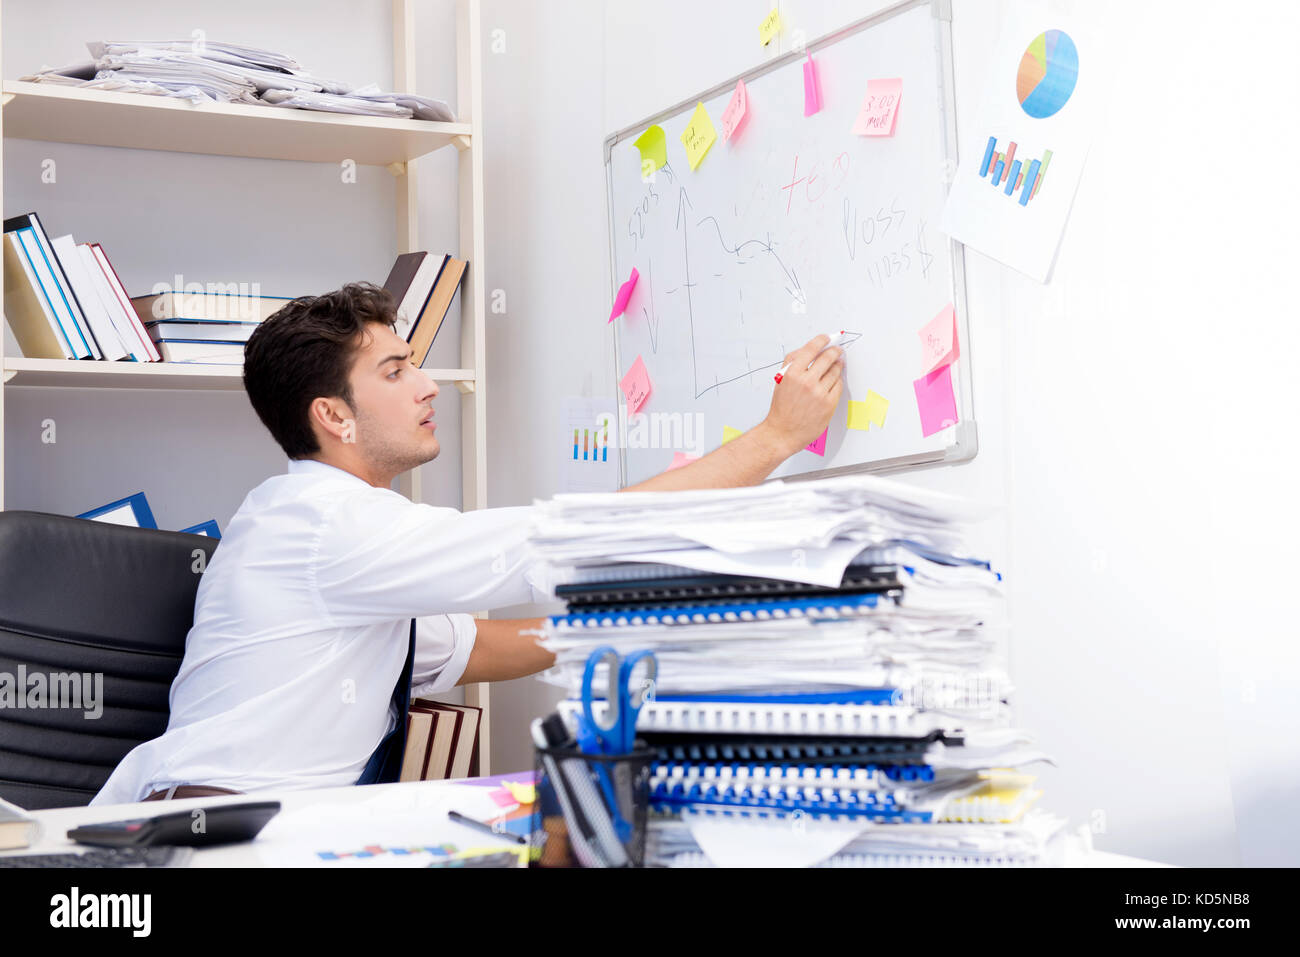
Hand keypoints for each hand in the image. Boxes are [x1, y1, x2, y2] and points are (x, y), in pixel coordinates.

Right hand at [761, 334, 844, 454]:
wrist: (782, 432)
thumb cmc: (781, 408)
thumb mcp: (781, 381)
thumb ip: (793, 363)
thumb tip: (808, 350)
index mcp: (792, 373)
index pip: (811, 349)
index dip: (822, 340)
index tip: (827, 338)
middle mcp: (807, 382)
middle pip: (827, 358)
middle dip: (835, 351)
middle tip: (838, 350)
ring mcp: (819, 393)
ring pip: (835, 371)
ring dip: (838, 366)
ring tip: (837, 364)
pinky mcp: (829, 404)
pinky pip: (838, 386)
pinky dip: (837, 381)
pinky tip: (833, 381)